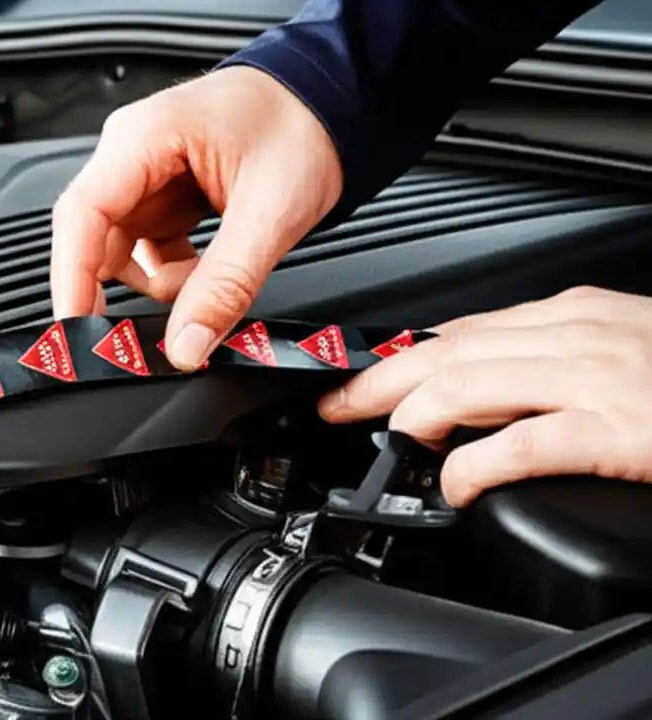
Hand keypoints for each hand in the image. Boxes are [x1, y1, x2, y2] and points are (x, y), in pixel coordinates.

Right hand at [49, 65, 342, 370]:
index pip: (82, 215)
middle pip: (93, 238)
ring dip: (160, 283)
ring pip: (121, 251)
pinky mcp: (163, 196)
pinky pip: (148, 250)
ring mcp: (145, 176)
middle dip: (116, 292)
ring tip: (208, 281)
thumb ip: (225, 285)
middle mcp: (132, 154)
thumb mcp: (270, 213)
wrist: (334, 100)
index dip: (71, 278)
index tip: (76, 330)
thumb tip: (187, 346)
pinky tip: (209, 271)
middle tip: (141, 337)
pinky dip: (174, 275)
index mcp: (143, 138)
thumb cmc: (304, 124)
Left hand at [319, 286, 651, 506]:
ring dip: (411, 416)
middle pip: (448, 351)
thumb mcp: (615, 351)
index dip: (398, 356)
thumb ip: (550, 360)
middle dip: (380, 381)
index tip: (356, 376)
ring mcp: (597, 380)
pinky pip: (520, 444)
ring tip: (386, 442)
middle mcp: (577, 336)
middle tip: (337, 408)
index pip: (462, 329)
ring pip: (468, 385)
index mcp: (575, 315)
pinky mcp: (617, 430)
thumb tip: (477, 388)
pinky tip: (454, 484)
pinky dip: (471, 466)